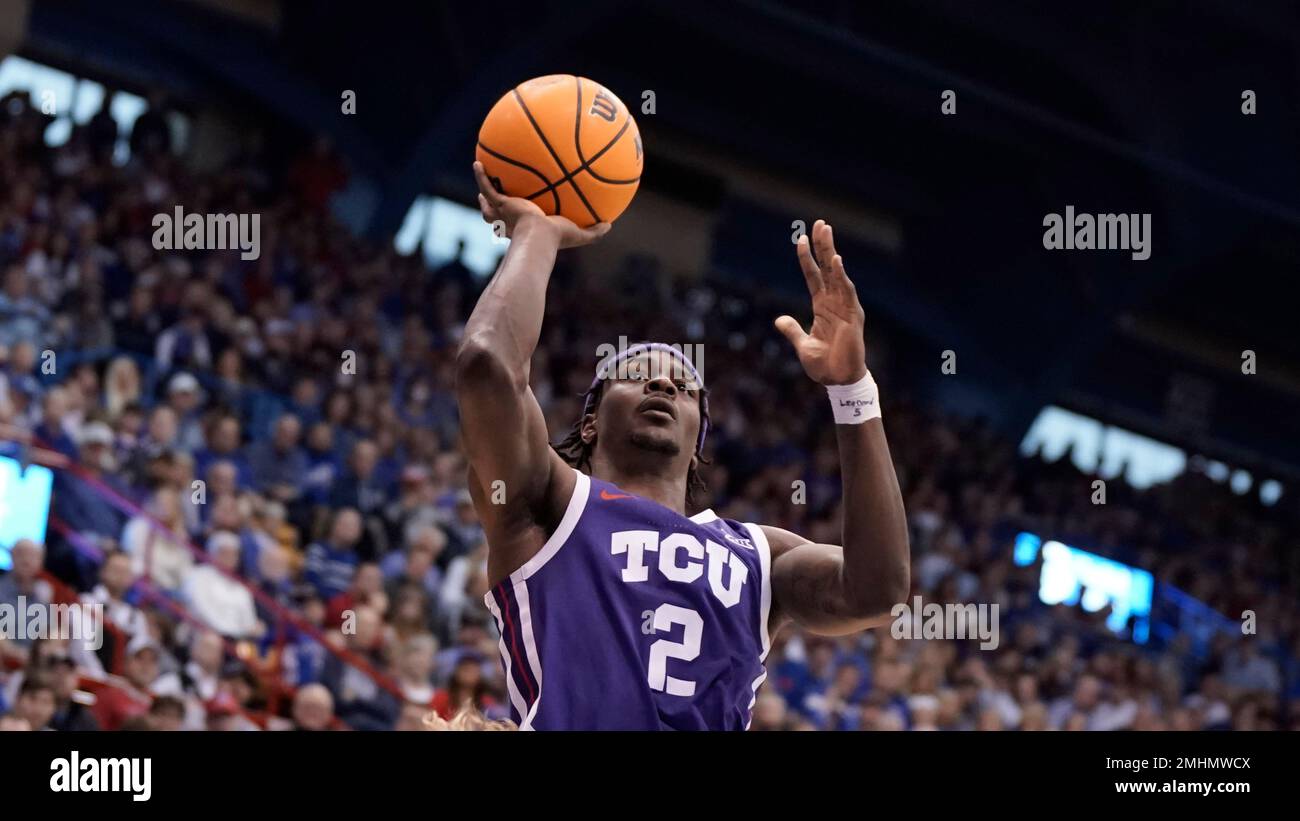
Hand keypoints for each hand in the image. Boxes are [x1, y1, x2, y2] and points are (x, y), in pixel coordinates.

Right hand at [473, 162, 609, 247]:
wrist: (539, 238)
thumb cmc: (556, 240)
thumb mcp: (579, 234)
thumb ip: (593, 231)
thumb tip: (610, 225)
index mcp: (525, 229)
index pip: (518, 224)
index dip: (514, 219)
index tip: (516, 211)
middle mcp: (511, 221)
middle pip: (497, 215)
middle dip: (492, 207)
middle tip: (490, 197)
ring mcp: (504, 211)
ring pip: (488, 201)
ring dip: (483, 190)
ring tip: (481, 174)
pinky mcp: (501, 203)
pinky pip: (488, 186)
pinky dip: (481, 176)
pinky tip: (477, 163)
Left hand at [775, 220, 867, 384]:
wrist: (838, 382)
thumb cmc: (824, 365)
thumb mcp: (802, 345)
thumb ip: (792, 330)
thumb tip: (779, 319)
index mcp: (822, 307)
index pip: (814, 276)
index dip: (807, 258)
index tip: (801, 239)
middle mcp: (835, 303)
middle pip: (827, 268)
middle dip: (823, 245)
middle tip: (820, 223)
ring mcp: (845, 307)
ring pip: (837, 274)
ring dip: (831, 252)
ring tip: (826, 231)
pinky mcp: (853, 317)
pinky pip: (847, 292)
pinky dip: (842, 277)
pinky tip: (836, 261)